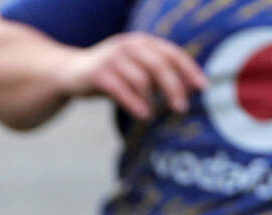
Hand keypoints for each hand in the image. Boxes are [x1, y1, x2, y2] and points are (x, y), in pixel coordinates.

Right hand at [61, 33, 205, 121]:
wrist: (69, 73)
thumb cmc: (108, 74)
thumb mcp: (134, 67)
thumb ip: (155, 74)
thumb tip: (186, 89)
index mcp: (142, 42)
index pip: (173, 53)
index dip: (190, 70)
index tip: (203, 88)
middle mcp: (129, 46)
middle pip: (160, 66)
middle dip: (174, 88)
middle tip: (182, 108)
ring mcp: (112, 59)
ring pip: (142, 79)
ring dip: (152, 99)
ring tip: (155, 115)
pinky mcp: (98, 74)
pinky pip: (122, 90)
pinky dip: (135, 104)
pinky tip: (144, 115)